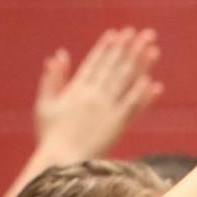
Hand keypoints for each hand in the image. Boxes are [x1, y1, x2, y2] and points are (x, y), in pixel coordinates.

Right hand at [32, 27, 162, 160]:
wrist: (59, 163)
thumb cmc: (49, 137)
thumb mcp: (44, 105)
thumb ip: (52, 79)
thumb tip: (58, 55)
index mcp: (75, 90)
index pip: (94, 63)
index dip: (107, 47)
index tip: (118, 33)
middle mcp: (92, 96)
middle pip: (114, 67)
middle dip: (128, 48)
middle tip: (142, 33)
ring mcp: (105, 110)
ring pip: (125, 81)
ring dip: (140, 64)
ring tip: (152, 48)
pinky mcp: (116, 126)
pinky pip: (131, 106)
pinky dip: (141, 94)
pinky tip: (152, 82)